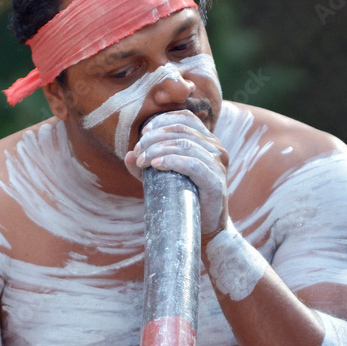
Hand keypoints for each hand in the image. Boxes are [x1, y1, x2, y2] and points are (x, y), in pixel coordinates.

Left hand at [125, 110, 228, 235]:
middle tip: (138, 153)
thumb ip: (147, 165)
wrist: (206, 227)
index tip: (143, 134)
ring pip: (185, 145)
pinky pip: (193, 164)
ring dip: (158, 150)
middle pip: (181, 130)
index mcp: (207, 141)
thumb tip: (128, 155)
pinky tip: (156, 165)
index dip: (162, 121)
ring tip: (142, 162)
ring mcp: (218, 164)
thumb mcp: (163, 178)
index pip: (185, 118)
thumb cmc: (185, 198)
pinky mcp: (215, 181)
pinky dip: (172, 161)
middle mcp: (216, 148)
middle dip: (154, 139)